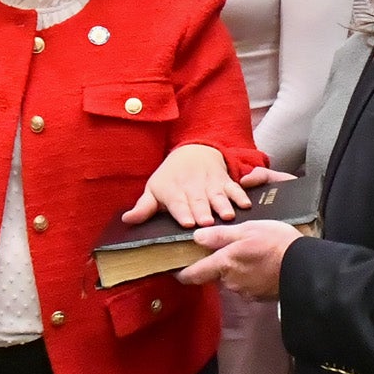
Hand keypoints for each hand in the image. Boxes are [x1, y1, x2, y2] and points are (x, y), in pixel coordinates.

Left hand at [124, 143, 247, 230]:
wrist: (193, 151)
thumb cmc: (171, 177)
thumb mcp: (154, 189)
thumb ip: (144, 207)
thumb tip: (127, 220)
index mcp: (173, 192)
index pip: (177, 203)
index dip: (182, 212)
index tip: (187, 222)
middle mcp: (192, 187)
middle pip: (198, 201)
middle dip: (203, 211)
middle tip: (207, 223)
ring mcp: (211, 184)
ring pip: (217, 195)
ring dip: (223, 205)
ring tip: (228, 216)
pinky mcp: (226, 181)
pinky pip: (234, 187)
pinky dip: (241, 195)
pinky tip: (246, 205)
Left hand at [182, 219, 297, 298]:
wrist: (305, 268)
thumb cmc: (276, 244)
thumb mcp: (248, 230)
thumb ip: (220, 236)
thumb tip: (196, 237)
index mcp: (224, 264)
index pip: (193, 275)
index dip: (182, 273)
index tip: (176, 270)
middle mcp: (230, 282)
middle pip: (214, 275)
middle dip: (217, 265)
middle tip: (227, 249)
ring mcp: (245, 291)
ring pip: (232, 279)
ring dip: (236, 269)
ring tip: (250, 254)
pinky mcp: (259, 296)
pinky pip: (247, 284)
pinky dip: (250, 276)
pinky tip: (261, 265)